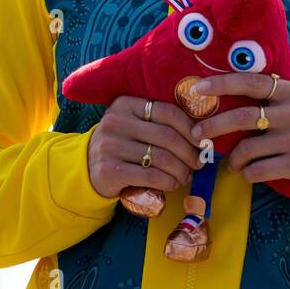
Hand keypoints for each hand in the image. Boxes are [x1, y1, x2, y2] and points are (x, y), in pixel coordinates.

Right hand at [87, 95, 203, 198]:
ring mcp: (110, 146)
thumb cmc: (121, 145)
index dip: (190, 128)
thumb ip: (159, 123)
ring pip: (161, 158)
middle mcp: (116, 122)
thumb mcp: (133, 125)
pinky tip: (172, 184)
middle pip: (167, 136)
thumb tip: (201, 135)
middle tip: (199, 163)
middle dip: (189, 153)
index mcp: (125, 104)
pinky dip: (168, 181)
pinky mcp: (110, 170)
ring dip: (181, 170)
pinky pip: (150, 176)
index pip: (167, 112)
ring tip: (186, 176)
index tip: (202, 142)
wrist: (87, 168)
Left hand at [189, 73, 289, 188]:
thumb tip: (228, 88)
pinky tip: (247, 173)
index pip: (250, 82)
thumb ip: (271, 93)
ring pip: (247, 149)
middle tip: (197, 134)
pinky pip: (259, 170)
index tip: (199, 88)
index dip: (222, 84)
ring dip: (233, 158)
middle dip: (213, 126)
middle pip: (242, 117)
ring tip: (232, 163)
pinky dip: (247, 174)